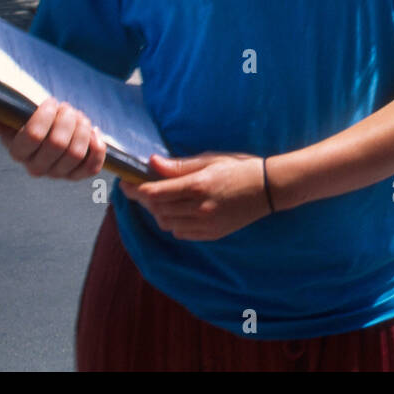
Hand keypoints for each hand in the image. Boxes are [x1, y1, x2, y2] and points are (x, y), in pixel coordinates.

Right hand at [0, 97, 103, 179]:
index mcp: (18, 152)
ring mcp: (59, 173)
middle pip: (57, 144)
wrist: (50, 132)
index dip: (45, 116)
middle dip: (66, 120)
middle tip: (66, 107)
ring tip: (79, 116)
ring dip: (82, 129)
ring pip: (75, 153)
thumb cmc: (27, 121)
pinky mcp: (79, 175)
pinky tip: (93, 131)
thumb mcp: (8, 117)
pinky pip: (92, 167)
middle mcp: (37, 168)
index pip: (33, 137)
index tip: (49, 101)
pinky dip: (97, 147)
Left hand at [120, 152, 268, 240]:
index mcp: (198, 186)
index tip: (125, 182)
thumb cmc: (239, 168)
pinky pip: (181, 232)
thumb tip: (152, 163)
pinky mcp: (212, 234)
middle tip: (137, 188)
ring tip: (158, 198)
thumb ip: (179, 165)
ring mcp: (206, 224)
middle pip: (157, 209)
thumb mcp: (210, 160)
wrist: (269, 188)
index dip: (135, 189)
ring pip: (166, 223)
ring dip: (157, 211)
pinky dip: (172, 222)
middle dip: (143, 199)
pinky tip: (176, 210)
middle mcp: (199, 208)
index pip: (155, 193)